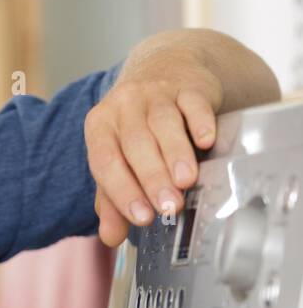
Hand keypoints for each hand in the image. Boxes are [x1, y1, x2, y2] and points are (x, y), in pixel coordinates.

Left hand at [84, 60, 221, 247]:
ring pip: (164, 124)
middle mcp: (124, 106)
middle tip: (168, 207)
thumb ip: (112, 199)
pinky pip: (193, 102)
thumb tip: (111, 238)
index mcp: (100, 127)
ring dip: (176, 155)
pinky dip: (200, 121)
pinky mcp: (188, 86)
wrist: (165, 69)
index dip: (122, 192)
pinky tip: (207, 141)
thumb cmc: (137, 128)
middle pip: (136, 145)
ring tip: (186, 182)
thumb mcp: (119, 159)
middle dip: (152, 179)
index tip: (142, 217)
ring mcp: (156, 93)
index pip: (106, 162)